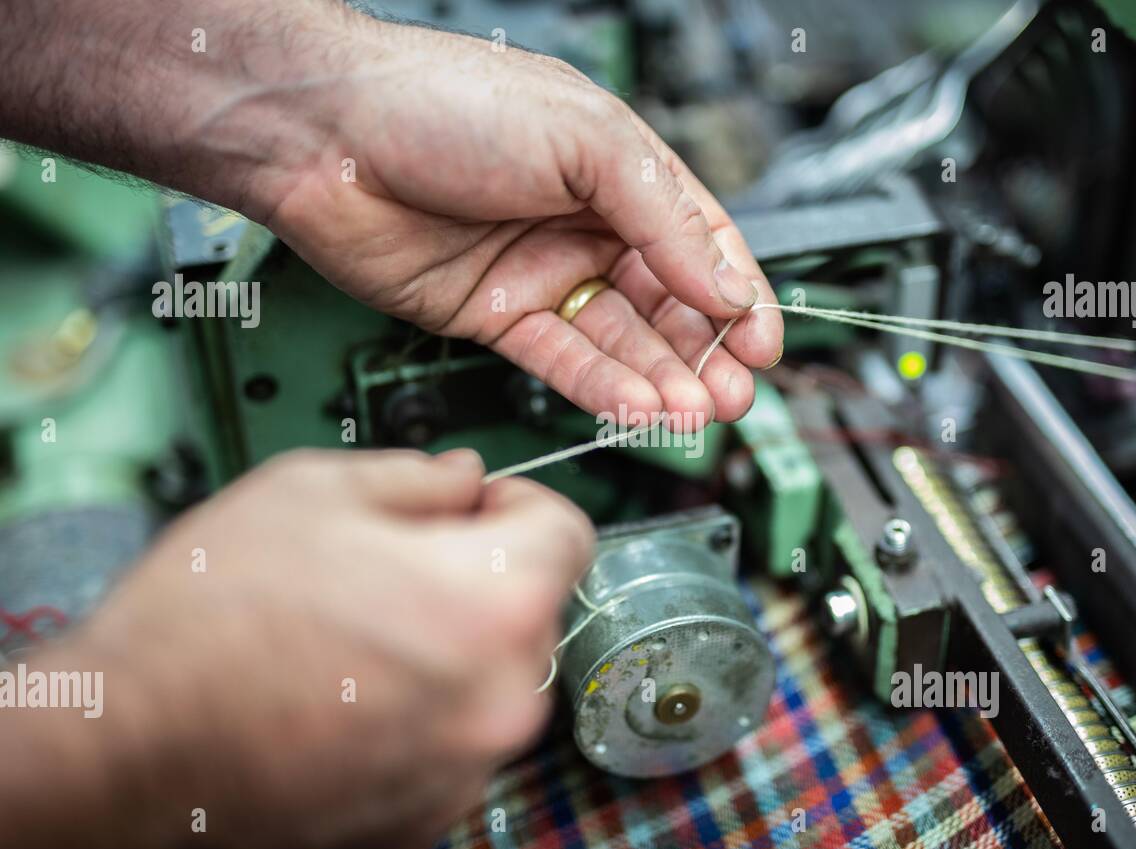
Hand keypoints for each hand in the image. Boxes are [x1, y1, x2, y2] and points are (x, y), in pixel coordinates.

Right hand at [0, 449, 593, 848]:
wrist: (125, 747)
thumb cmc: (209, 620)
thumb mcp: (312, 490)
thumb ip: (417, 476)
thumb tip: (462, 478)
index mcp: (495, 602)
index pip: (569, 531)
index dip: (522, 504)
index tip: (479, 507)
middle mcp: (502, 696)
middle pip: (528, 610)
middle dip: (477, 577)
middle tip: (393, 567)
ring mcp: (468, 767)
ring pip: (490, 680)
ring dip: (447, 649)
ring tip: (351, 636)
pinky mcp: (427, 815)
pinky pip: (451, 741)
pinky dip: (418, 714)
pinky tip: (341, 695)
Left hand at [258, 15, 781, 423]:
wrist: (324, 136)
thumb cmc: (441, 102)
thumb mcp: (587, 139)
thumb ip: (666, 218)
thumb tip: (728, 284)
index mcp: (618, 170)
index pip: (701, 243)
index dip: (738, 296)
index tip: (764, 345)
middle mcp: (584, 224)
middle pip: (667, 303)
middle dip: (705, 352)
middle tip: (733, 397)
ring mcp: (539, 274)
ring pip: (618, 342)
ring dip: (659, 381)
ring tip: (690, 413)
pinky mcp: (493, 318)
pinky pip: (560, 363)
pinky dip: (599, 389)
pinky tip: (633, 408)